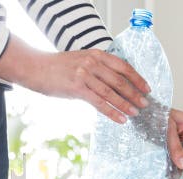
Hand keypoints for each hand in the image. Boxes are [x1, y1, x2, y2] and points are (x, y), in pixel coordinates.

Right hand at [0, 36, 149, 123]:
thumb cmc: (60, 67)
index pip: (123, 67)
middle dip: (135, 94)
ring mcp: (85, 74)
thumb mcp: (83, 60)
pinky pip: (100, 103)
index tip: (147, 89)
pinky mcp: (77, 88)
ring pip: (112, 93)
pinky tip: (121, 119)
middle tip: (145, 104)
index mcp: (97, 54)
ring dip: (126, 105)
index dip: (137, 78)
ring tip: (135, 113)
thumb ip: (100, 69)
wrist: (35, 68)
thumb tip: (119, 84)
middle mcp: (92, 62)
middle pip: (120, 81)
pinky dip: (112, 112)